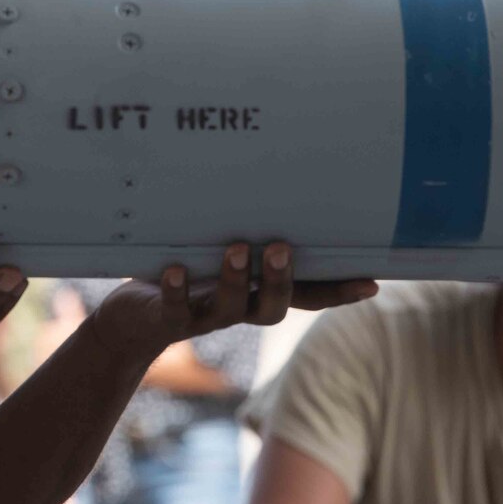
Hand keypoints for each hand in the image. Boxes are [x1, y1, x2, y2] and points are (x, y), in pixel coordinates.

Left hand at [87, 242, 376, 359]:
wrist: (130, 321)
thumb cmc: (183, 273)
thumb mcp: (217, 251)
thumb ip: (246, 231)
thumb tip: (277, 182)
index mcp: (257, 292)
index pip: (307, 295)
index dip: (338, 292)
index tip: (372, 283)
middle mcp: (238, 308)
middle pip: (272, 307)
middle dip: (281, 280)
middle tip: (283, 248)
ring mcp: (204, 316)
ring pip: (230, 308)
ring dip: (235, 280)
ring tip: (237, 249)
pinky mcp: (167, 320)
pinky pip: (176, 311)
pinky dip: (178, 291)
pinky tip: (177, 269)